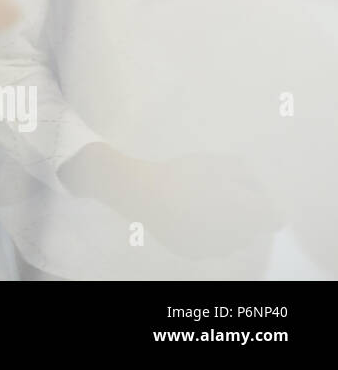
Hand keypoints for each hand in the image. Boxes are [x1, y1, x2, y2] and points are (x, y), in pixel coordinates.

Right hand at [62, 144, 282, 259]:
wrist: (142, 192)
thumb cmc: (181, 173)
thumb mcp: (217, 162)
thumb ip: (245, 172)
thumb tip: (258, 185)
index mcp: (244, 212)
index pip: (274, 219)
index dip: (265, 206)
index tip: (251, 196)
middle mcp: (234, 236)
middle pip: (252, 229)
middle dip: (243, 214)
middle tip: (220, 195)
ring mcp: (213, 248)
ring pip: (231, 241)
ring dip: (226, 226)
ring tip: (201, 205)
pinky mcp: (193, 253)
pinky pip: (209, 246)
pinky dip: (204, 234)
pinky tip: (186, 217)